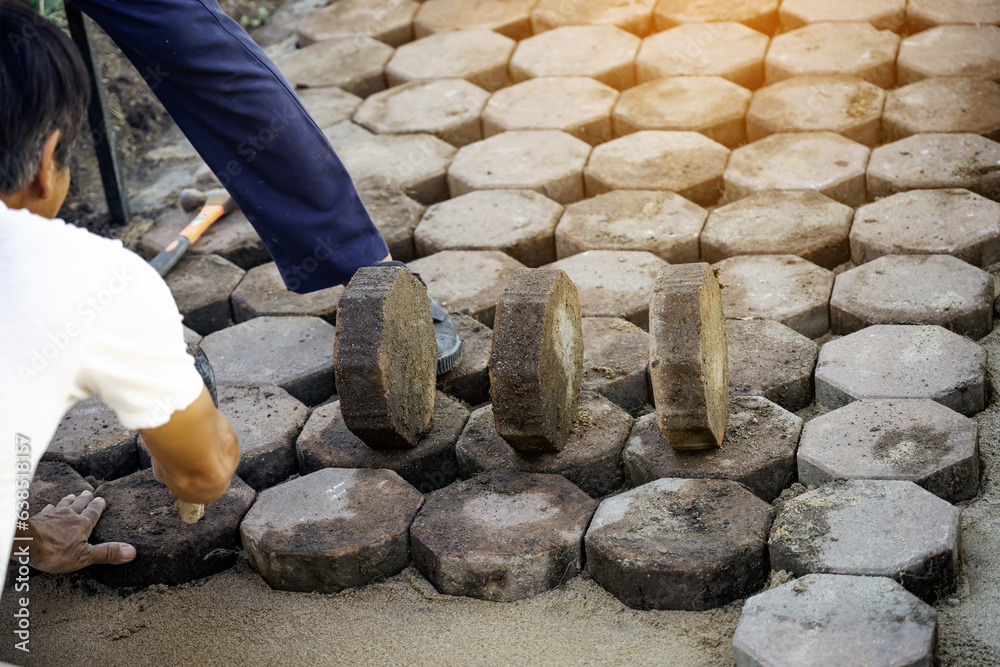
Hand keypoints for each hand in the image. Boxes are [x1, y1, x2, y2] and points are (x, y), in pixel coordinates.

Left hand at [17, 491, 135, 573]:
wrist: (25, 543)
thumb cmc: (55, 551)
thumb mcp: (84, 556)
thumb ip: (107, 553)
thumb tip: (132, 551)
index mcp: (82, 524)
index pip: (94, 512)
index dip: (98, 506)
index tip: (102, 499)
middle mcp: (69, 516)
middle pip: (79, 504)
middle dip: (85, 498)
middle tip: (89, 491)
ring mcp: (52, 515)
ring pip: (63, 504)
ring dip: (69, 500)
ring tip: (73, 495)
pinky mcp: (37, 518)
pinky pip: (46, 510)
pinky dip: (50, 508)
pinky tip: (49, 507)